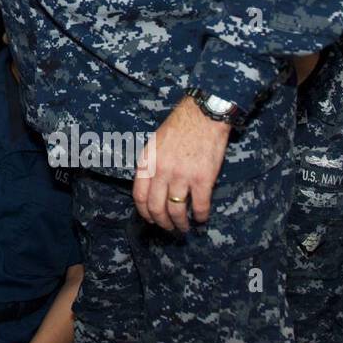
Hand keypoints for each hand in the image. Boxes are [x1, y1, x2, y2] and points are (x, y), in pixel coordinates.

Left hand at [132, 95, 230, 232]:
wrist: (203, 115)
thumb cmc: (179, 127)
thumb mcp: (154, 143)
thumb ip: (150, 165)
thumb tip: (149, 187)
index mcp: (147, 162)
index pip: (139, 196)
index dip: (144, 212)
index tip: (150, 219)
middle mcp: (161, 171)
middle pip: (156, 207)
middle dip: (162, 222)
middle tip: (168, 228)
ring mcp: (182, 176)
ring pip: (176, 210)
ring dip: (180, 223)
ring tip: (184, 227)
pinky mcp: (203, 179)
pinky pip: (200, 206)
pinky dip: (201, 216)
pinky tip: (201, 218)